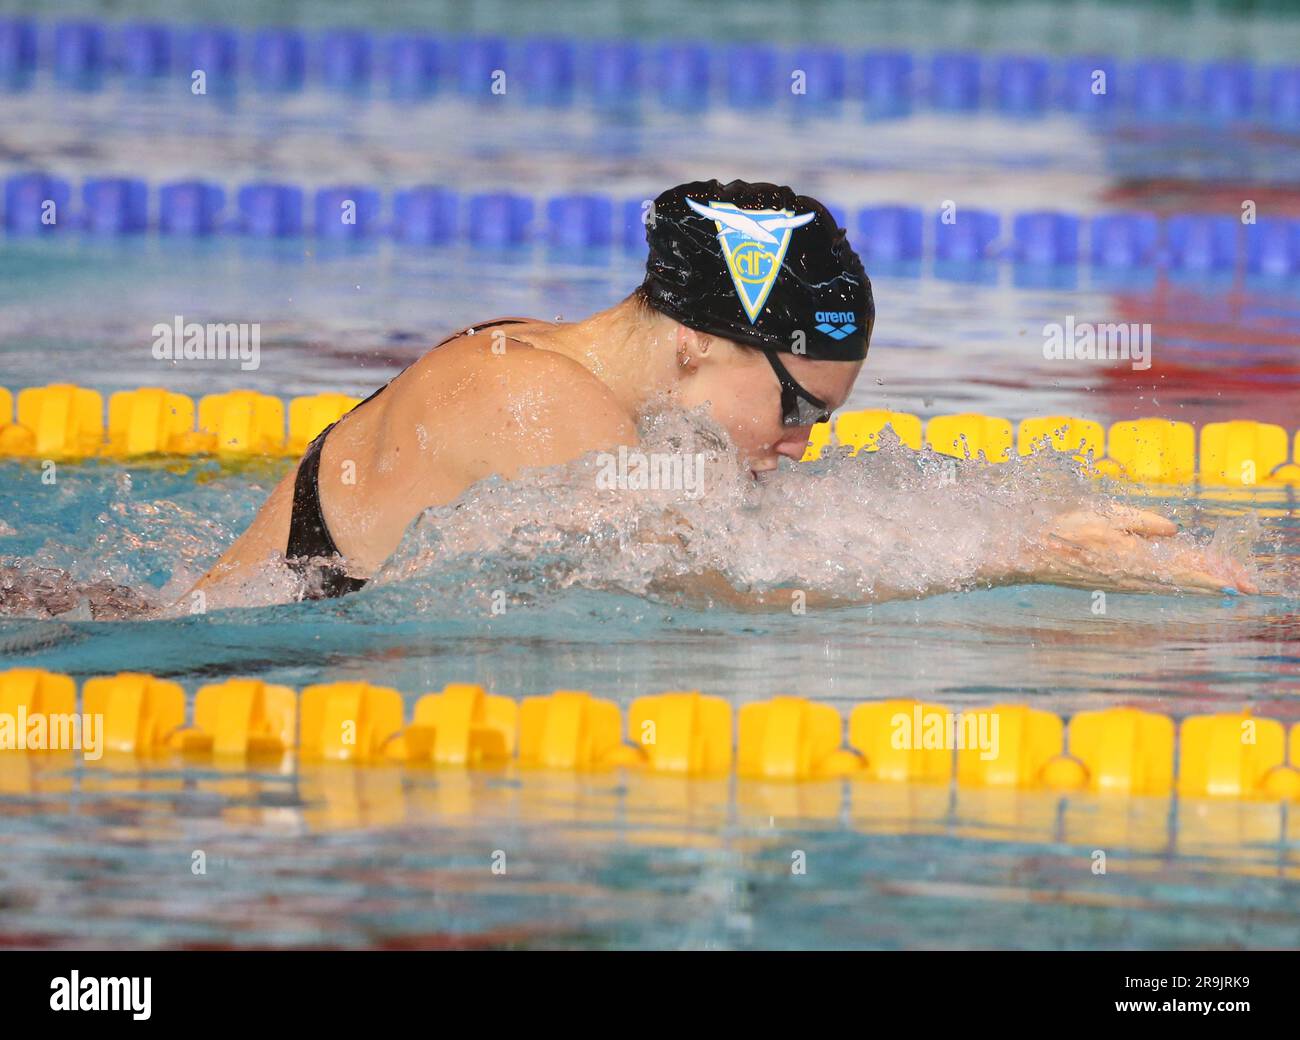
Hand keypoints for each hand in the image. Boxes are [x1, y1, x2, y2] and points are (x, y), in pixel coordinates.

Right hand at [1024, 505, 1256, 594]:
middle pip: (1184, 581)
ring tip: (1228, 584)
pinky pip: (1156, 583)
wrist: (1034, 553)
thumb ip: (1142, 522)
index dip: (1211, 578)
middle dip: (1216, 582)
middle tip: (1247, 586)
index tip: (1236, 586)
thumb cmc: (1066, 530)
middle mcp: (1133, 575)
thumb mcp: (1106, 515)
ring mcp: (1125, 581)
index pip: (1182, 571)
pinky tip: (1189, 580)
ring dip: (1202, 583)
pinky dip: (1180, 582)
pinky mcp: (1117, 581)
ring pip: (1173, 584)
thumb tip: (1174, 531)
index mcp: (1133, 557)